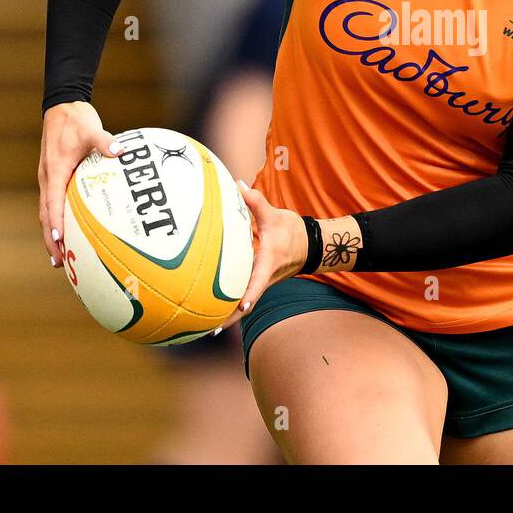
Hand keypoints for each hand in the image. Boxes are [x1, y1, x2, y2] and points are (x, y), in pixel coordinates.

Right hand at [38, 101, 119, 267]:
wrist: (62, 105)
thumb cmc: (76, 118)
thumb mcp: (91, 129)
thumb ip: (105, 141)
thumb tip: (120, 150)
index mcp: (55, 171)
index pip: (53, 203)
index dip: (55, 224)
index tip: (59, 242)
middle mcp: (48, 178)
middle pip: (46, 215)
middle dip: (51, 240)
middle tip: (59, 263)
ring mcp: (49, 178)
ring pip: (48, 212)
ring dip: (52, 234)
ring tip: (60, 257)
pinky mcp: (54, 176)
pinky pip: (53, 204)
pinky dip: (56, 220)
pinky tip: (68, 232)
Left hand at [216, 180, 307, 331]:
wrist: (310, 245)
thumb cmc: (292, 232)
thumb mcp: (275, 216)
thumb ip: (255, 201)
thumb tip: (237, 184)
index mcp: (268, 263)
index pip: (259, 282)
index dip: (249, 294)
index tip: (240, 306)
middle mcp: (264, 277)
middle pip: (245, 304)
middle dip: (228, 318)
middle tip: (205, 328)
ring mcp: (261, 282)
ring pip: (243, 303)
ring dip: (226, 315)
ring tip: (202, 325)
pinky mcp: (257, 281)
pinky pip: (241, 296)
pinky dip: (228, 304)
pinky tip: (209, 307)